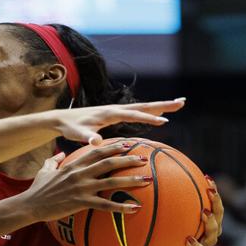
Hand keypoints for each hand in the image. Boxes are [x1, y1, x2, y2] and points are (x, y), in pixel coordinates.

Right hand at [17, 141, 150, 222]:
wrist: (30, 204)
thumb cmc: (37, 189)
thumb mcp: (44, 170)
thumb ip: (53, 160)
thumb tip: (59, 154)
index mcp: (73, 165)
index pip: (97, 151)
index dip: (113, 146)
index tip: (127, 144)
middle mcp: (80, 173)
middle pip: (108, 162)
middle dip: (128, 159)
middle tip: (143, 158)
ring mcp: (81, 188)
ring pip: (111, 181)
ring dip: (131, 180)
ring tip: (147, 179)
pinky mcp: (81, 203)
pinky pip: (105, 205)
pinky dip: (121, 207)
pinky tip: (134, 208)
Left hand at [53, 98, 184, 145]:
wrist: (63, 119)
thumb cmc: (71, 128)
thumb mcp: (78, 134)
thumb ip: (87, 137)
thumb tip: (96, 142)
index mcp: (110, 113)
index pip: (133, 115)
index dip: (148, 118)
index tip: (164, 121)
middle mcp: (116, 108)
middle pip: (144, 105)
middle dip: (163, 105)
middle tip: (182, 103)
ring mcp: (117, 110)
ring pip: (143, 107)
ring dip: (160, 106)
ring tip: (178, 105)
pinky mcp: (116, 114)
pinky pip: (138, 112)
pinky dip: (151, 112)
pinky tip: (159, 115)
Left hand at [167, 176, 223, 245]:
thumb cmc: (180, 240)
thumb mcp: (180, 224)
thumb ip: (177, 210)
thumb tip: (162, 187)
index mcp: (210, 222)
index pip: (215, 203)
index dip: (214, 191)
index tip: (208, 178)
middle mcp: (212, 232)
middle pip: (219, 214)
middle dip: (216, 202)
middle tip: (210, 190)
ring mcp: (206, 244)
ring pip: (213, 232)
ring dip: (210, 221)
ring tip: (205, 212)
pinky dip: (194, 244)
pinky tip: (188, 239)